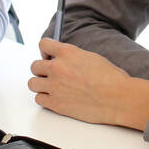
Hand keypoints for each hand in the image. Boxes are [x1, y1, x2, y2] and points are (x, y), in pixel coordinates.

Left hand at [29, 38, 148, 127]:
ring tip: (50, 86)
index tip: (47, 55)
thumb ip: (73, 57)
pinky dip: (45, 98)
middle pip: (34, 65)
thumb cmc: (111, 79)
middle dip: (42, 69)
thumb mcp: (91, 58)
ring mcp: (54, 86)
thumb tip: (65, 60)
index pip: (44, 44)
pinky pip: (39, 99)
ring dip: (40, 84)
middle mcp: (57, 68)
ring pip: (32, 83)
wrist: (116, 98)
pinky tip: (54, 97)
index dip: (45, 50)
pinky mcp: (55, 104)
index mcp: (67, 52)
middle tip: (50, 73)